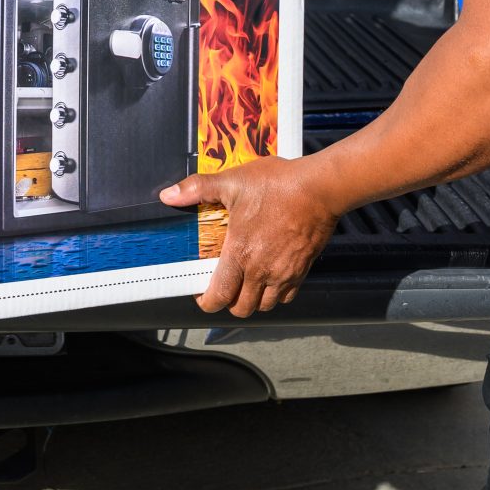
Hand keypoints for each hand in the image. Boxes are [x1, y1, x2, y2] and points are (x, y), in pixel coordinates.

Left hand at [158, 156, 339, 317]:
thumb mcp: (233, 181)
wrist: (320, 188)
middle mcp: (262, 270)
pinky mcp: (302, 270)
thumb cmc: (278, 184)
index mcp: (241, 253)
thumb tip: (168, 195)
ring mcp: (285, 273)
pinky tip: (270, 275)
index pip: (219, 297)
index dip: (206, 301)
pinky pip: (287, 296)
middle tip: (224, 285)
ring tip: (246, 282)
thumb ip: (198, 189)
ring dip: (253, 300)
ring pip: (265, 306)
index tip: (201, 292)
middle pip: (242, 308)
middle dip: (229, 302)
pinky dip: (276, 294)